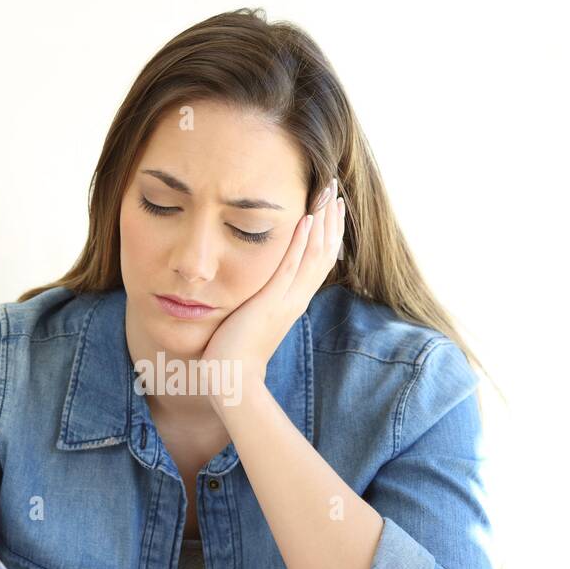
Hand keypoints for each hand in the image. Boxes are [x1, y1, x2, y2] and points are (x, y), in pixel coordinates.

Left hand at [201, 178, 345, 400]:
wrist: (234, 379)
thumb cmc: (235, 351)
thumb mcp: (253, 316)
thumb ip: (259, 300)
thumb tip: (255, 288)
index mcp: (293, 299)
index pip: (318, 260)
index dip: (327, 233)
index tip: (331, 207)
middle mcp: (297, 297)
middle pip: (324, 252)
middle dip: (331, 220)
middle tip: (335, 189)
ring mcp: (287, 300)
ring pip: (314, 255)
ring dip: (322, 222)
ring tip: (327, 194)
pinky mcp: (272, 302)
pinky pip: (290, 267)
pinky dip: (299, 243)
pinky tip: (305, 219)